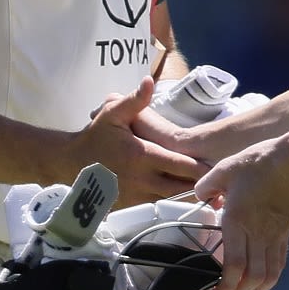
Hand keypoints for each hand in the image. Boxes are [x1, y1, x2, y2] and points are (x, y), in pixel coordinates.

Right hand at [76, 78, 205, 205]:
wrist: (71, 163)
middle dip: (199, 186)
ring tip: (207, 194)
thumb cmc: (96, 136)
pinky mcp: (130, 207)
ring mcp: (136, 196)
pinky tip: (183, 202)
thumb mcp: (112, 113)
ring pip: (171, 202)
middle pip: (181, 189)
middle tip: (217, 182)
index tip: (215, 166)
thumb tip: (149, 81)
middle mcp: (141, 179)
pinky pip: (156, 208)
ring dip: (187, 198)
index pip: (180, 165)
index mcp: (142, 155)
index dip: (200, 168)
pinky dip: (170, 205)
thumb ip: (135, 100)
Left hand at [193, 133, 288, 289]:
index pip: (234, 264)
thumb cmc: (259, 162)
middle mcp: (256, 234)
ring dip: (257, 289)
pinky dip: (271, 277)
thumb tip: (203, 199)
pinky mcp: (285, 233)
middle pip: (251, 276)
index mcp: (237, 221)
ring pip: (268, 274)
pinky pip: (279, 263)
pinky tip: (263, 281)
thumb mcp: (224, 168)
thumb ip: (206, 186)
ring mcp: (274, 236)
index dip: (226, 284)